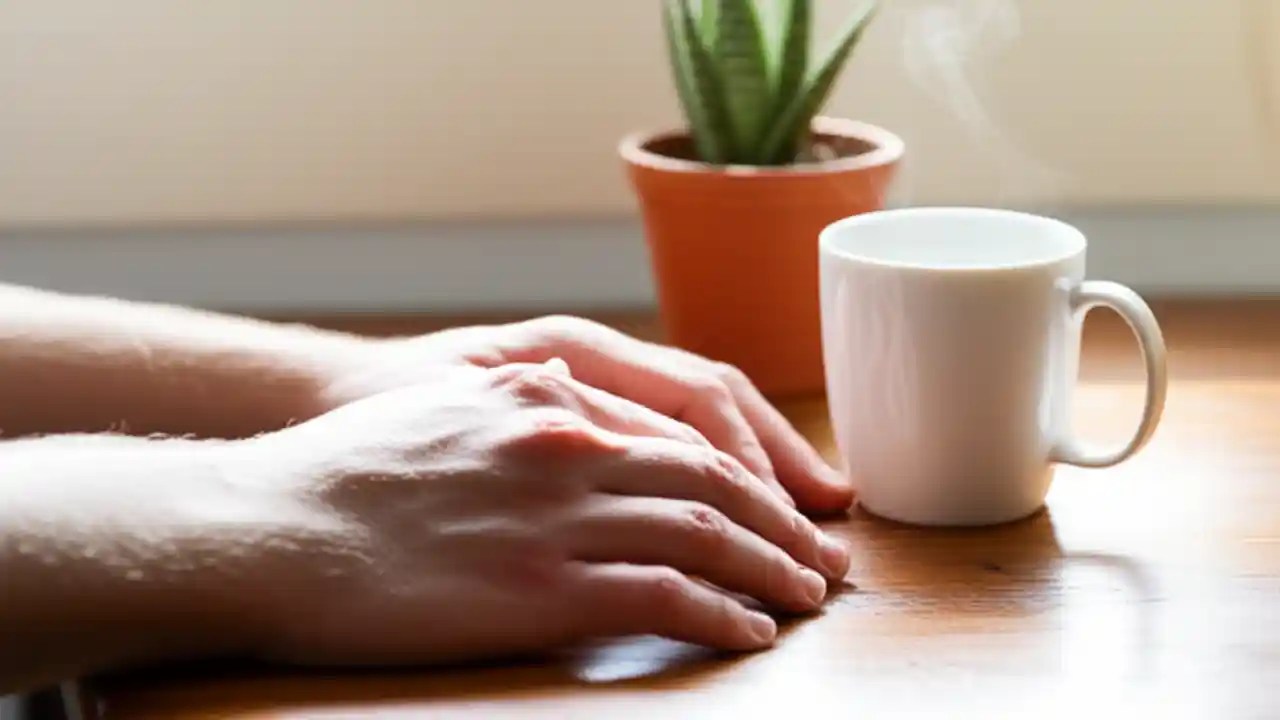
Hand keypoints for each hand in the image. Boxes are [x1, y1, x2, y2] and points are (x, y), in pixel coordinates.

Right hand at [240, 362, 849, 665]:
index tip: (785, 497)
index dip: (749, 465)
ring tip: (807, 597)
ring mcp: (559, 513)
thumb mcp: (441, 406)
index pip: (683, 425)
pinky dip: (720, 614)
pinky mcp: (543, 587)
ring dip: (770, 569)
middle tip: (825, 554)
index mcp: (546, 392)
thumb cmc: (338, 472)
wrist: (268, 527)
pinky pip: (665, 598)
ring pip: (706, 535)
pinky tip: (747, 632)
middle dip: (782, 519)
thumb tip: (573, 412)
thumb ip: (522, 407)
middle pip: (714, 478)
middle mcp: (567, 441)